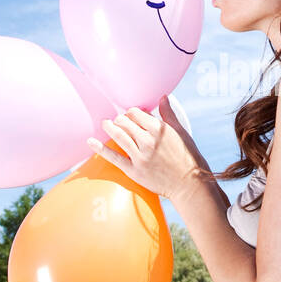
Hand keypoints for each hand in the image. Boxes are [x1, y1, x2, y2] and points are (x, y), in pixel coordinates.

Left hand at [87, 96, 203, 201]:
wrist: (189, 184)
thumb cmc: (188, 157)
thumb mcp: (181, 132)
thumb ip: (169, 114)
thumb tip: (163, 97)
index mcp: (160, 129)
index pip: (136, 113)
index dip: (131, 112)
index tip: (131, 115)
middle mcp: (148, 140)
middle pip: (125, 122)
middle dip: (120, 119)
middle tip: (118, 120)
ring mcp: (140, 156)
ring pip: (118, 136)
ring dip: (109, 127)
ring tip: (104, 123)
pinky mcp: (134, 170)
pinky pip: (114, 157)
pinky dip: (101, 148)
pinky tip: (91, 141)